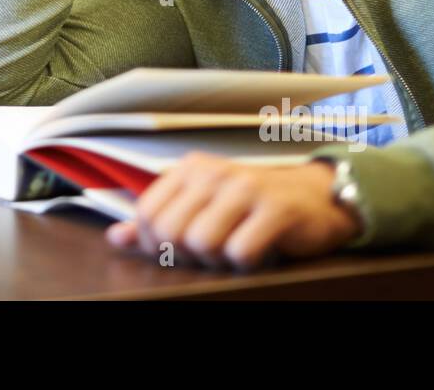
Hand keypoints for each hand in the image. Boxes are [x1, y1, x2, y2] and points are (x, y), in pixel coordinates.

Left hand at [105, 153, 360, 269]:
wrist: (318, 197)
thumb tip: (116, 238)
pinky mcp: (276, 209)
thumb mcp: (203, 206)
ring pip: (201, 243)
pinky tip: (257, 253)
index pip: (148, 213)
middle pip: (171, 231)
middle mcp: (215, 172)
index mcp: (191, 168)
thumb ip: (159, 220)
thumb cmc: (254, 205)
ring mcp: (246, 188)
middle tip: (210, 254)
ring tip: (233, 251)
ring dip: (216, 261)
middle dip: (186, 256)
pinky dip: (246, 265)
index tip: (177, 252)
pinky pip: (240, 253)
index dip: (155, 244)